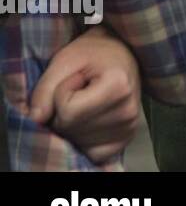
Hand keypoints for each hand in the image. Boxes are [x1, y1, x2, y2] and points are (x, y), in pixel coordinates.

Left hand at [29, 27, 140, 164]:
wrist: (122, 51)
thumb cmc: (93, 52)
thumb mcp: (64, 60)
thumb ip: (45, 89)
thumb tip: (36, 120)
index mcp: (118, 87)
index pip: (68, 112)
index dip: (61, 93)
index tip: (76, 78)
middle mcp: (128, 111)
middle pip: (72, 129)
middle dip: (64, 112)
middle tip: (80, 90)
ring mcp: (130, 126)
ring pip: (79, 142)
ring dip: (72, 125)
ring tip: (86, 101)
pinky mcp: (127, 136)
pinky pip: (95, 154)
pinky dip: (85, 141)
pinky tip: (90, 121)